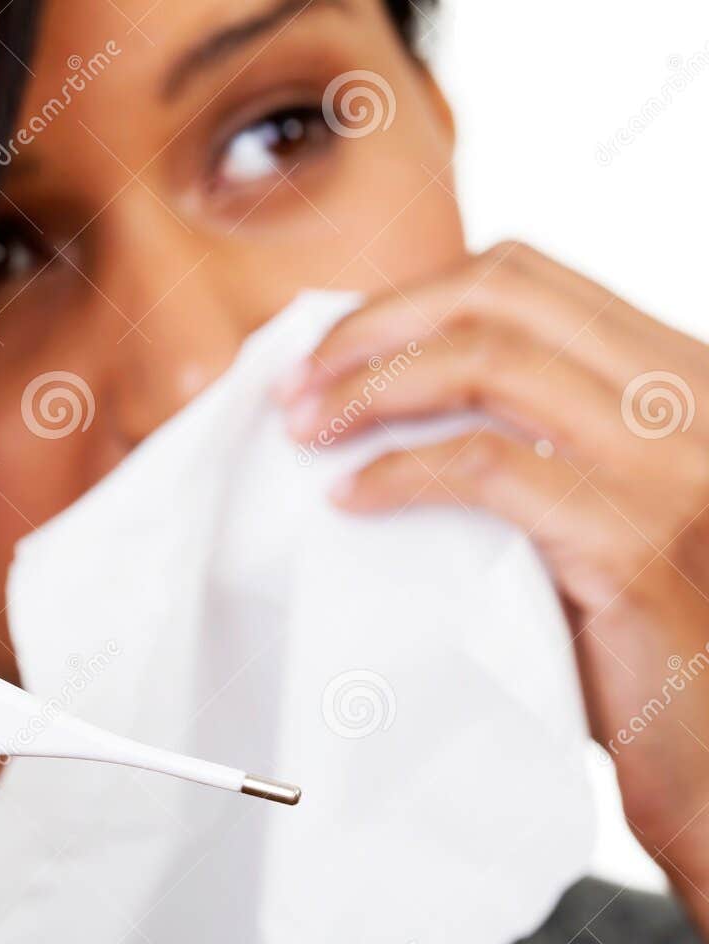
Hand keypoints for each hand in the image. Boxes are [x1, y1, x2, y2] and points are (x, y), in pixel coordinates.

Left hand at [281, 242, 708, 940]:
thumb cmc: (643, 639)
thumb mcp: (599, 508)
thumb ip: (533, 440)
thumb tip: (384, 399)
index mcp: (682, 377)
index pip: (529, 280)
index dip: (410, 299)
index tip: (331, 348)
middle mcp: (693, 402)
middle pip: (501, 298)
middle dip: (374, 329)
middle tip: (299, 386)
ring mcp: (673, 470)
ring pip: (490, 365)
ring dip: (370, 390)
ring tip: (309, 431)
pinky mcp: (636, 547)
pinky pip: (489, 470)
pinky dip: (398, 472)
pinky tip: (351, 498)